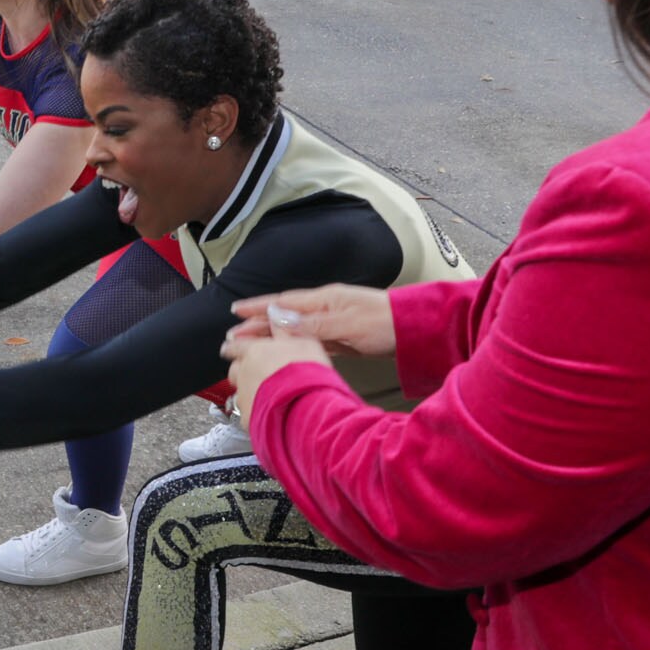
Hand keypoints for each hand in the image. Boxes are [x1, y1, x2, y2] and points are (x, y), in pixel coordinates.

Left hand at [222, 334, 333, 423]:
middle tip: (256, 373)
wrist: (305, 408)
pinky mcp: (248, 416)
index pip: (235, 345)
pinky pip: (248, 412)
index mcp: (255, 351)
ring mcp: (244, 395)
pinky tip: (270, 411)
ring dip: (250, 391)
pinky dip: (256, 410)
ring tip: (267, 394)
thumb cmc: (308, 375)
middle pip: (235, 369)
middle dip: (242, 370)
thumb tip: (275, 312)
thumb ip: (285, 328)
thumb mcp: (304, 342)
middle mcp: (244, 372)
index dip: (234, 345)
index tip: (231, 346)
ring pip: (240, 391)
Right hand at [225, 284, 396, 357]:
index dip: (257, 308)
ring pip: (293, 329)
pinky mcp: (342, 336)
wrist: (416, 330)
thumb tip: (278, 319)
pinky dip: (292, 343)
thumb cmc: (386, 322)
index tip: (236, 312)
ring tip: (251, 344)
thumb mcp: (347, 324)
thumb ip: (311, 324)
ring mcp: (333, 321)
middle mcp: (325, 308)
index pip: (282, 303)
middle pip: (283, 317)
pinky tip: (284, 349)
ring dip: (271, 336)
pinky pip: (308, 339)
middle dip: (257, 325)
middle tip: (234, 336)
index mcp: (323, 300)